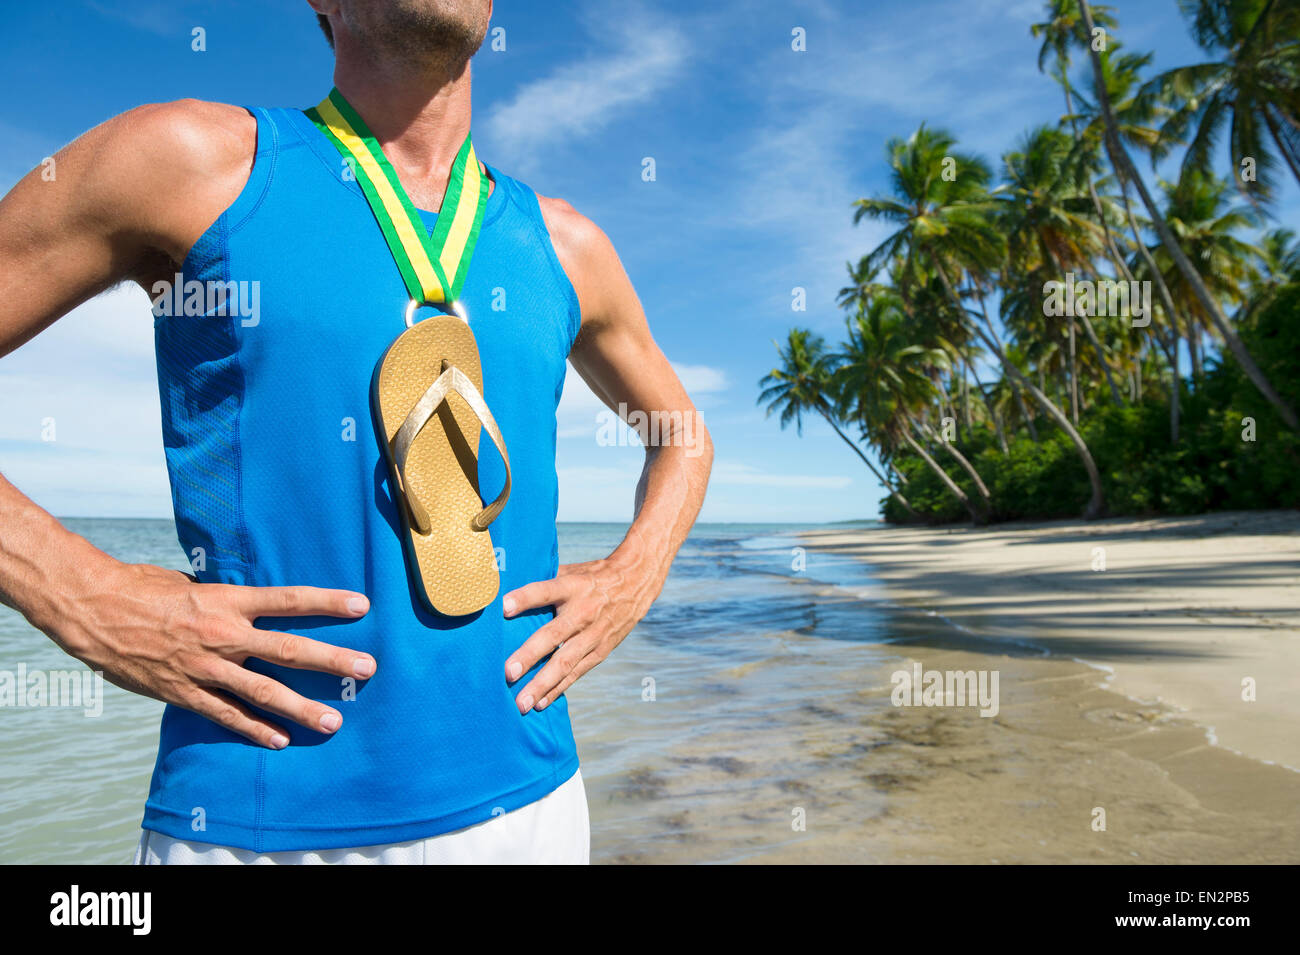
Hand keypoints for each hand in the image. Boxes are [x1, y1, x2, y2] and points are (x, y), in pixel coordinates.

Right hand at [49, 562, 374, 748]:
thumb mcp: (193, 583)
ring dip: (301, 708)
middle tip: (367, 669)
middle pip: (289, 649)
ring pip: (263, 692)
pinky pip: (225, 715)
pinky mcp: (183, 691)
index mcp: (228, 600)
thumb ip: (226, 599)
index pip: (289, 599)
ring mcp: (205, 667)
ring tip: (333, 722)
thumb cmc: (143, 587)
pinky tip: (280, 740)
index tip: (363, 605)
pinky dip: (254, 729)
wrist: (93, 608)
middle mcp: (223, 634)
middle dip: (332, 660)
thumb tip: (251, 604)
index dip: (327, 602)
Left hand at [502, 554, 656, 712]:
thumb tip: (508, 583)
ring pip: (565, 662)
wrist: (636, 583)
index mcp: (572, 587)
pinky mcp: (601, 651)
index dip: (525, 598)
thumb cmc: (593, 576)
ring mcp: (593, 635)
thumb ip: (544, 579)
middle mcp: (583, 612)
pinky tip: (541, 702)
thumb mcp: (572, 570)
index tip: (503, 607)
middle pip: (553, 635)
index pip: (545, 591)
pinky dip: (558, 688)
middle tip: (508, 673)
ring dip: (542, 684)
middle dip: (530, 656)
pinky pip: (576, 672)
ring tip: (522, 703)